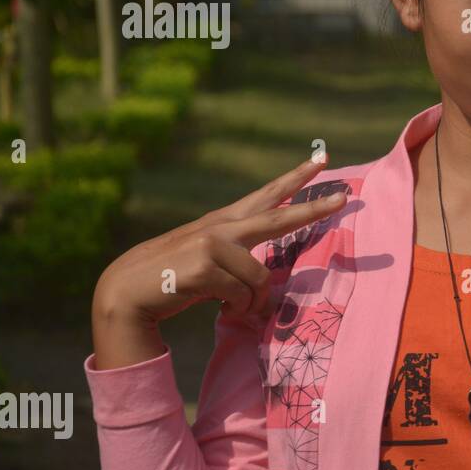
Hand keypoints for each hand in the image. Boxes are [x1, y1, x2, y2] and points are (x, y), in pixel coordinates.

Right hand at [92, 156, 346, 333]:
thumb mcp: (209, 264)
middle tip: (345, 199)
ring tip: (236, 307)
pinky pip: (243, 294)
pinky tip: (222, 308)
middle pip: (278, 217)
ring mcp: (214, 243)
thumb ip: (238, 264)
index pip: (267, 195)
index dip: (295, 178)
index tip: (322, 160)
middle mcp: (222, 227)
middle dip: (314, 209)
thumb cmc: (172, 280)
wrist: (126, 292)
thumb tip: (268, 291)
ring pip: (260, 278)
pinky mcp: (206, 265)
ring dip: (253, 302)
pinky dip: (238, 308)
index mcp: (225, 223)